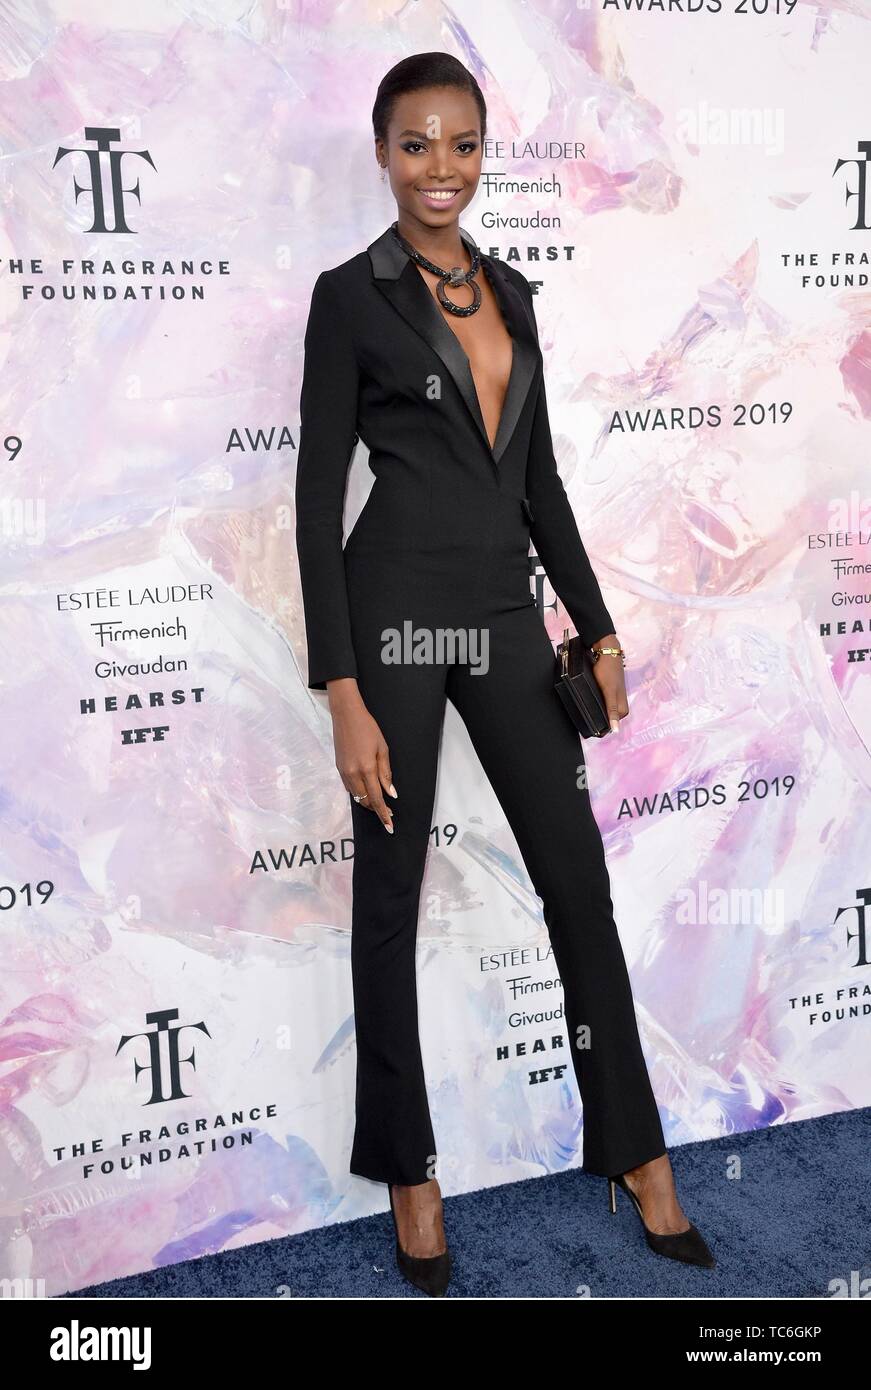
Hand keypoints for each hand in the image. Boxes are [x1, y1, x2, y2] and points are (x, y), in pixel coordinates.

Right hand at [326, 678, 396, 831]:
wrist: (346, 715)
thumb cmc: (368, 729)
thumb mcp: (383, 749)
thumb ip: (386, 773)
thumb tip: (391, 793)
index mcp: (366, 769)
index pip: (376, 798)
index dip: (383, 813)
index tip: (390, 825)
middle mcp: (353, 774)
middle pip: (365, 801)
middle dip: (376, 809)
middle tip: (389, 813)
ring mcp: (343, 772)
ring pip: (356, 796)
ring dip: (367, 802)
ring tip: (379, 803)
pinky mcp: (339, 768)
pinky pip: (349, 788)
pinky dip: (359, 793)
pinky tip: (366, 790)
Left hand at [590, 635, 628, 733]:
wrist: (607, 652)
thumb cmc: (608, 671)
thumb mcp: (609, 692)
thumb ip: (612, 710)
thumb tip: (615, 730)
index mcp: (622, 705)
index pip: (614, 723)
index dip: (604, 728)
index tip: (593, 732)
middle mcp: (620, 701)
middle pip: (610, 716)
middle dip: (600, 721)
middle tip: (587, 724)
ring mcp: (614, 694)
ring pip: (605, 708)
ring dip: (598, 711)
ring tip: (587, 715)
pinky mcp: (608, 688)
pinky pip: (602, 700)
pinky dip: (597, 703)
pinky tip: (589, 702)